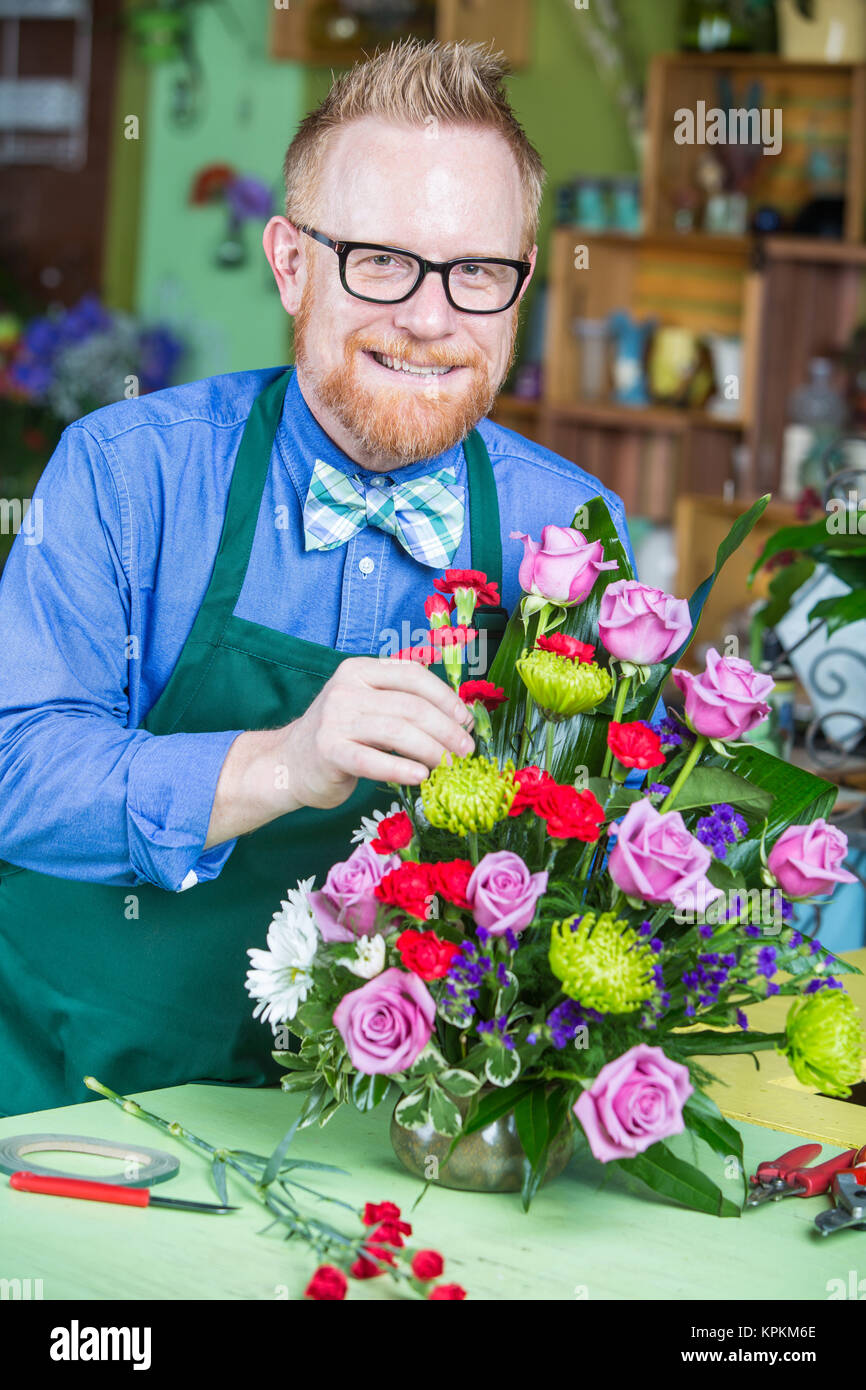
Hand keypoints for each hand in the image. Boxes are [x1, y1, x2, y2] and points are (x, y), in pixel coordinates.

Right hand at [284, 656, 474, 809]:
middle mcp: (346, 689)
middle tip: (465, 750)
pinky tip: (421, 777)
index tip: (466, 721)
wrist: (288, 764)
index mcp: (360, 671)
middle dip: (446, 729)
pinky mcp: (328, 751)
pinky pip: (372, 760)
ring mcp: (334, 719)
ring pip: (397, 731)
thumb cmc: (340, 737)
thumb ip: (403, 704)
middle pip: (410, 705)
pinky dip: (401, 768)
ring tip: (450, 766)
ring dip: (432, 750)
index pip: (412, 675)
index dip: (445, 697)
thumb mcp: (369, 708)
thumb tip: (460, 718)